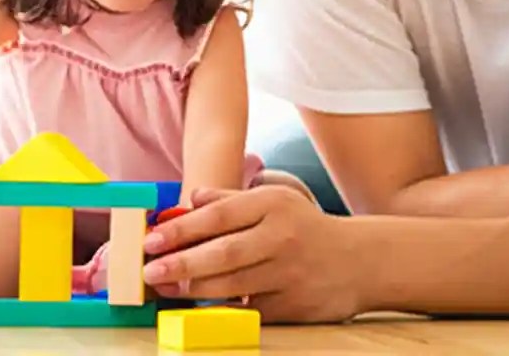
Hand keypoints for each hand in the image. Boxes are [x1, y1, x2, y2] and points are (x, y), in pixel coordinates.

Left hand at [140, 185, 362, 323]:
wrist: (360, 261)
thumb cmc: (304, 228)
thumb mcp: (274, 201)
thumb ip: (230, 199)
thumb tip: (189, 200)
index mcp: (273, 205)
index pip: (219, 216)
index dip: (181, 229)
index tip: (151, 240)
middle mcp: (282, 237)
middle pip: (223, 254)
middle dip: (180, 264)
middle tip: (149, 271)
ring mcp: (289, 274)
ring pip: (232, 285)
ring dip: (193, 289)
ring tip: (166, 288)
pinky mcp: (293, 306)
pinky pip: (248, 309)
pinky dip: (222, 308)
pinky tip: (199, 305)